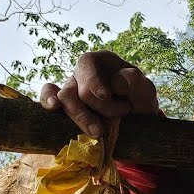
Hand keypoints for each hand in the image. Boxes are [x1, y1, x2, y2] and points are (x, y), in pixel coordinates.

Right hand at [39, 51, 159, 137]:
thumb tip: (116, 83)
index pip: (88, 63)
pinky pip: (48, 97)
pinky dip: (48, 101)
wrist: (137, 120)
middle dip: (98, 106)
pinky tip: (53, 109)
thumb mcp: (145, 89)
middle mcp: (82, 73)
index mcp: (101, 61)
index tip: (105, 95)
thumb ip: (135, 82)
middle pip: (77, 86)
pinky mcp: (66, 104)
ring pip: (65, 98)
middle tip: (119, 118)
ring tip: (97, 132)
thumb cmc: (139, 99)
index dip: (93, 79)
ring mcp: (71, 88)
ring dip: (81, 116)